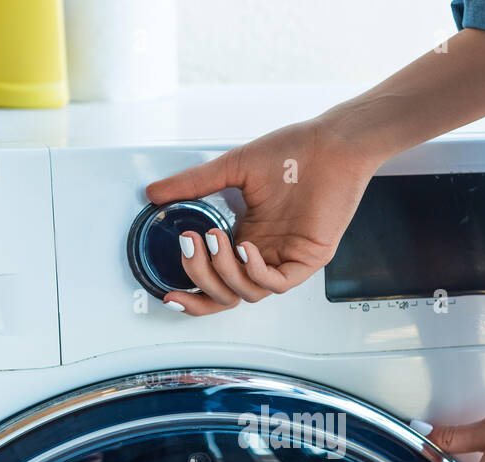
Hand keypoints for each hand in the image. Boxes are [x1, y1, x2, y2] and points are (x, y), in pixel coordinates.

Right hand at [144, 117, 380, 314]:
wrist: (331, 144)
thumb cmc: (291, 153)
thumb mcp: (232, 169)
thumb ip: (193, 184)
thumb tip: (154, 193)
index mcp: (245, 239)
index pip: (216, 282)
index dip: (192, 294)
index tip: (168, 292)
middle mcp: (263, 254)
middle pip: (226, 295)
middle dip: (201, 278)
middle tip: (190, 245)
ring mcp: (286, 260)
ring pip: (248, 292)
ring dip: (225, 271)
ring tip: (215, 239)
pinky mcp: (308, 260)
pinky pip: (276, 284)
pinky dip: (255, 272)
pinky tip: (245, 248)